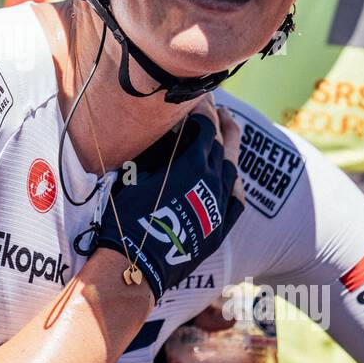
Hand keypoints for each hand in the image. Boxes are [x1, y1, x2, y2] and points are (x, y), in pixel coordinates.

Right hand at [95, 102, 244, 303]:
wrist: (136, 264)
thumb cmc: (128, 218)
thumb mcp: (136, 176)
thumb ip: (157, 151)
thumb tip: (167, 132)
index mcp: (191, 165)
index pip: (204, 126)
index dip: (201, 109)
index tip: (196, 97)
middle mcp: (212, 181)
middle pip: (223, 142)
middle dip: (219, 120)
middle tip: (216, 107)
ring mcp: (219, 205)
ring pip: (231, 168)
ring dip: (230, 146)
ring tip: (228, 130)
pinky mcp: (220, 227)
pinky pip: (236, 199)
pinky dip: (234, 182)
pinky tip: (232, 176)